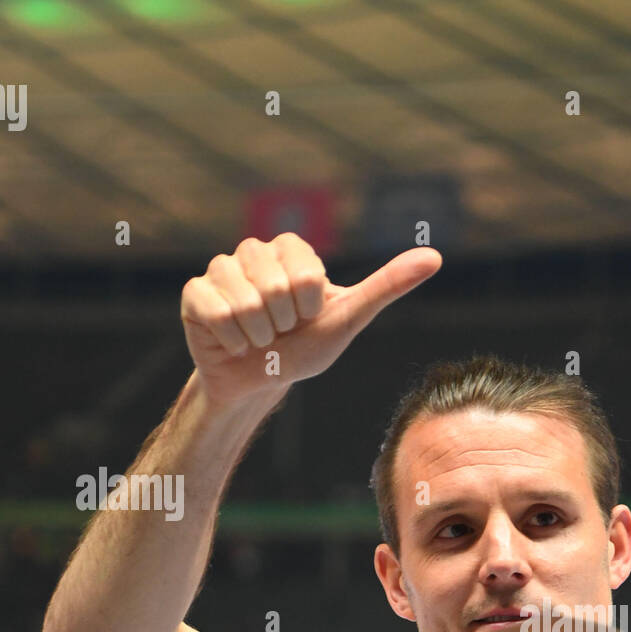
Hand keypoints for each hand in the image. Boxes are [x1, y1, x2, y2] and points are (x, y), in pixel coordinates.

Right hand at [181, 234, 440, 409]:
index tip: (307, 318)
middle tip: (281, 331)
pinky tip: (235, 341)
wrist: (261, 383)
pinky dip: (232, 340)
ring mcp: (221, 269)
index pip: (306, 277)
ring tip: (260, 337)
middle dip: (283, 324)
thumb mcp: (349, 319)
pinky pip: (214, 313)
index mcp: (292, 249)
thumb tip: (435, 257)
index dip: (310, 310)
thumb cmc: (306, 349)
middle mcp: (254, 251)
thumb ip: (388, 286)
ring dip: (258, 336)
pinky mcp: (195, 293)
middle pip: (273, 289)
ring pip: (243, 302)